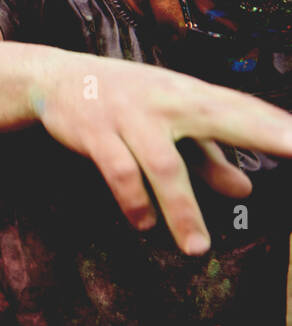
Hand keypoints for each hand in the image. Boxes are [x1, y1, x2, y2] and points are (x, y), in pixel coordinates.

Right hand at [36, 54, 291, 253]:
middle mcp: (166, 98)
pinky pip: (120, 171)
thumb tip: (246, 192)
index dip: (278, 126)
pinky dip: (135, 201)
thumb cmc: (124, 98)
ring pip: (164, 164)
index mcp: (190, 93)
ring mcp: (129, 114)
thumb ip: (208, 156)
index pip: (244, 109)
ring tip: (196, 248)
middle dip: (262, 132)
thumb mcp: (168, 122)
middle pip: (221, 117)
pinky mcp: (96, 132)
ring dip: (181, 208)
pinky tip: (145, 224)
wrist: (55, 77)